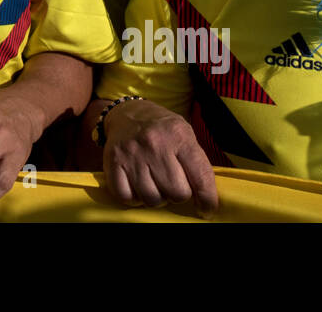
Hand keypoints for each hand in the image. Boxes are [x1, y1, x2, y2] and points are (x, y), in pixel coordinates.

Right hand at [101, 98, 217, 215]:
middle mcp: (155, 143)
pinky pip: (126, 197)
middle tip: (172, 184)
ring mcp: (132, 153)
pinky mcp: (113, 161)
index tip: (206, 209)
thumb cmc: (162, 129)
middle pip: (177, 193)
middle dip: (177, 194)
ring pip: (152, 199)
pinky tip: (137, 186)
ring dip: (155, 197)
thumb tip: (206, 198)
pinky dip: (133, 198)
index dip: (207, 200)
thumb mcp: (185, 134)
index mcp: (179, 135)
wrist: (127, 112)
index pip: (201, 178)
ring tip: (154, 183)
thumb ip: (197, 163)